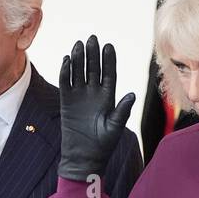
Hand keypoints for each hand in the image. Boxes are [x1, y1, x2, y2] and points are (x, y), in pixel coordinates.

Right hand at [58, 35, 135, 183]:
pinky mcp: (66, 102)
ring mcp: (79, 97)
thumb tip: (132, 94)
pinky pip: (66, 83)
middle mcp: (94, 94)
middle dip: (93, 54)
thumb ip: (122, 111)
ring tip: (79, 45)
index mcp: (108, 98)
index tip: (109, 46)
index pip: (109, 74)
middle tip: (92, 39)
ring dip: (79, 59)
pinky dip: (66, 71)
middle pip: (94, 69)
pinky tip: (67, 60)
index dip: (109, 60)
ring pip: (79, 72)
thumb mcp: (115, 128)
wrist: (83, 158)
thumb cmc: (103, 146)